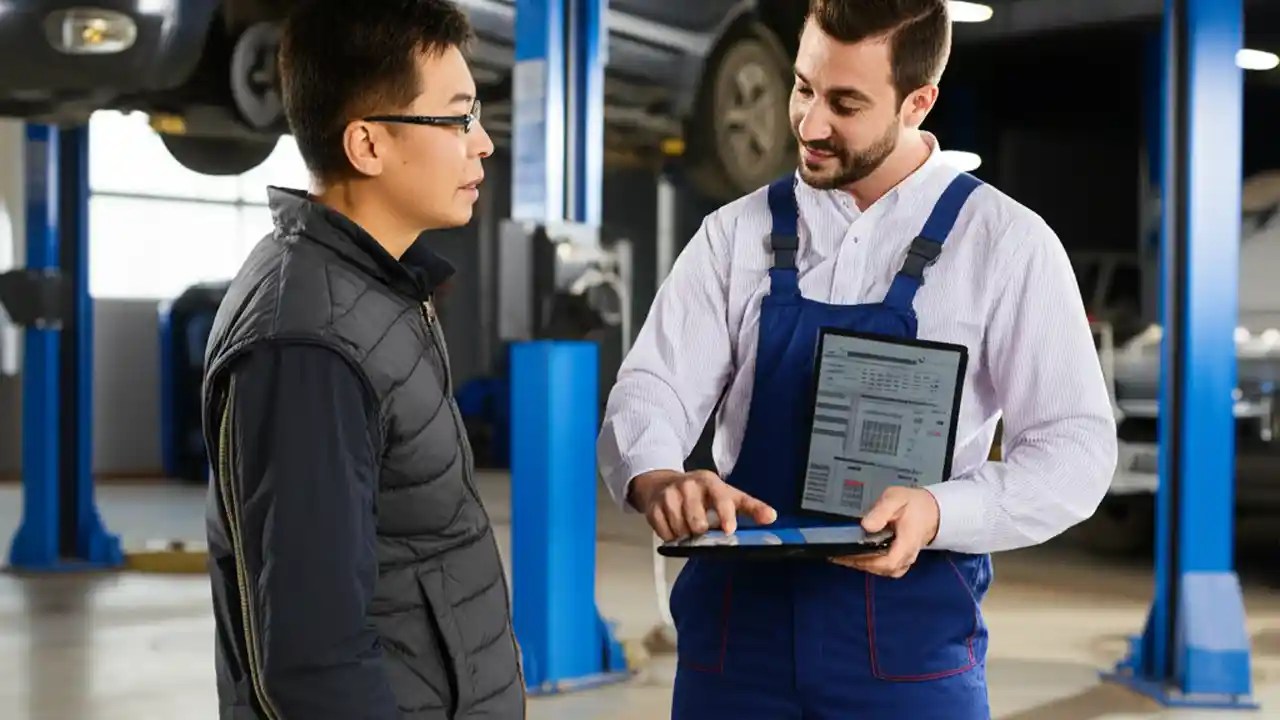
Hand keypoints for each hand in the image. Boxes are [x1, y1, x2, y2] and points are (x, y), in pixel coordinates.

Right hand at [628, 469, 776, 540]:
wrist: (664, 483)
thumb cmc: (702, 493)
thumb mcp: (728, 495)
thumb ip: (751, 506)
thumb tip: (771, 517)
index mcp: (709, 481)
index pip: (720, 498)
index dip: (725, 515)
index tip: (729, 530)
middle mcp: (687, 485)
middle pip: (696, 521)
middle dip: (701, 532)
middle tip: (703, 529)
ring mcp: (668, 496)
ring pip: (680, 530)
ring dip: (686, 535)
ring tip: (688, 527)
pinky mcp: (653, 507)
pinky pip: (664, 533)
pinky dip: (671, 536)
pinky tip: (675, 528)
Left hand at [830, 486, 939, 577]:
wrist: (930, 511)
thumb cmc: (913, 504)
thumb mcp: (896, 498)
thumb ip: (881, 511)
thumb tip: (866, 525)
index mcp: (908, 542)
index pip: (888, 562)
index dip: (867, 561)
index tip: (848, 554)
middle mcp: (907, 556)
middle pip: (882, 569)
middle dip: (859, 563)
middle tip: (838, 554)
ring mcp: (904, 561)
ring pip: (882, 571)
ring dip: (862, 565)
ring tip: (842, 555)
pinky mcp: (900, 561)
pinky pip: (884, 568)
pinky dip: (869, 564)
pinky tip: (856, 557)